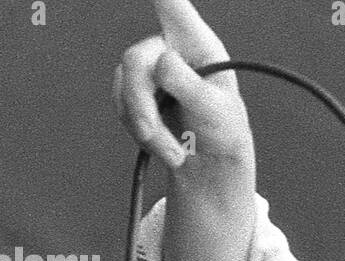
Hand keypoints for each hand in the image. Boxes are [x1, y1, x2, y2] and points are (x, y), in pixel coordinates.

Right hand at [112, 0, 253, 178]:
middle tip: (152, 135)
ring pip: (125, 87)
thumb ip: (190, 87)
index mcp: (198, 44)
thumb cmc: (223, 130)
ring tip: (173, 152)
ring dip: (143, 126)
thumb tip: (162, 63)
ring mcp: (151, 69)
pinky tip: (162, 145)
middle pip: (136, 60)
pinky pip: (121, 105)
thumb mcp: (216, 111)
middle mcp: (171, 49)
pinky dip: (138, 130)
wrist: (211, 161)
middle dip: (140, 103)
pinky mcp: (137, 90)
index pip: (175, 8)